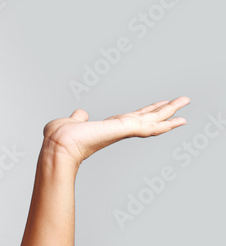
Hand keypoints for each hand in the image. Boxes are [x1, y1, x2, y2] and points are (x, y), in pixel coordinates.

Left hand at [42, 96, 189, 164]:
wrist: (58, 145)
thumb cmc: (60, 138)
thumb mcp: (73, 122)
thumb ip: (79, 118)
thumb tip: (80, 114)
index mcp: (109, 127)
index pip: (133, 117)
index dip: (147, 112)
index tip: (159, 105)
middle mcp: (119, 129)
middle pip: (148, 117)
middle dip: (165, 109)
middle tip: (183, 101)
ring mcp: (123, 130)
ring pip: (153, 120)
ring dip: (171, 111)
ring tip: (186, 101)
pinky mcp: (125, 130)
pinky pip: (150, 127)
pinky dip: (166, 124)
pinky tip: (180, 120)